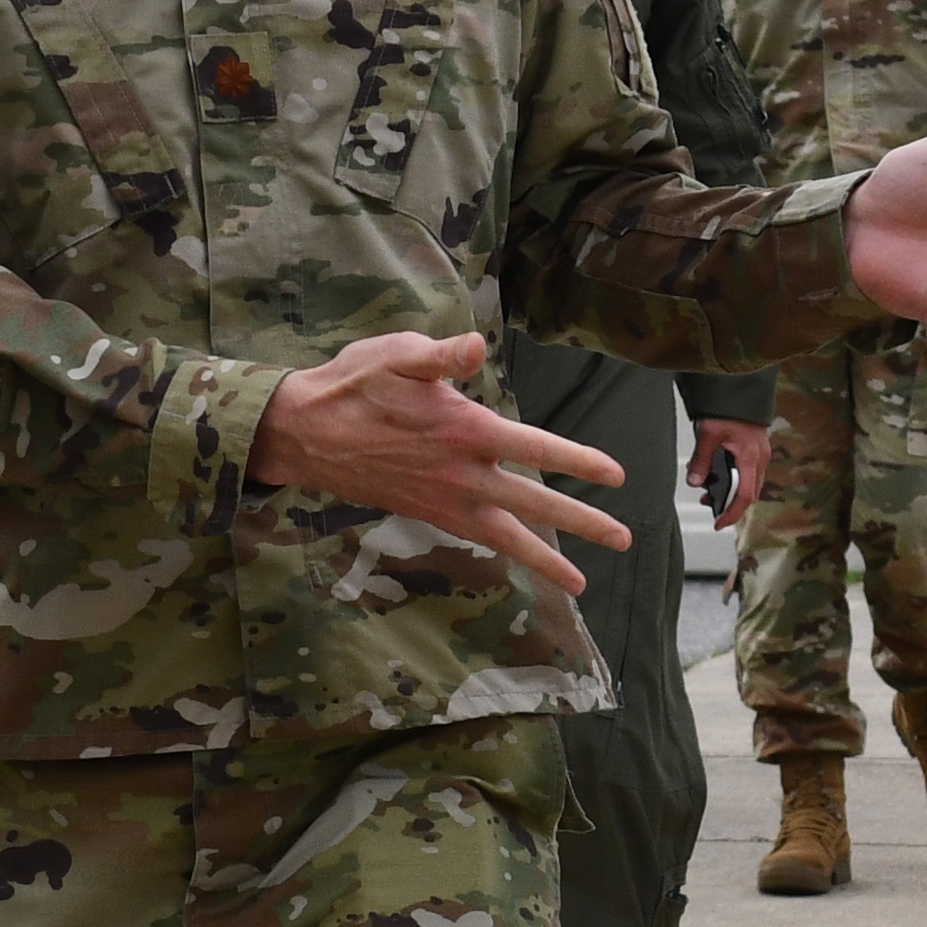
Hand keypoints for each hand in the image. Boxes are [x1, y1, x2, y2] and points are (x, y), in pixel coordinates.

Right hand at [254, 330, 632, 597]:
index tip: (616, 476)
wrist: (302, 433)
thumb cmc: (351, 385)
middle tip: (624, 540)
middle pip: (533, 505)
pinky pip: (477, 537)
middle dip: (581, 523)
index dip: (579, 462)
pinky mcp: (427, 512)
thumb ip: (440, 356)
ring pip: (505, 536)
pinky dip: (505, 552)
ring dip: (546, 558)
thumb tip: (475, 345)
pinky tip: (524, 558)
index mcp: (463, 431)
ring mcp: (443, 499)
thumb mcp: (394, 356)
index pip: (535, 449)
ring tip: (581, 581)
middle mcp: (460, 474)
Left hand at [688, 414, 771, 525]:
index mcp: (749, 457)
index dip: (731, 513)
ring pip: (750, 484)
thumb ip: (700, 460)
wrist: (739, 387)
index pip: (744, 495)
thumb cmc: (727, 408)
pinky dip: (735, 480)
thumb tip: (695, 482)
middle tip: (710, 507)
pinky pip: (749, 473)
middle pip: (750, 494)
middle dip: (730, 505)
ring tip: (708, 491)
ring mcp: (760, 454)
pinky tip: (718, 475)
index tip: (718, 523)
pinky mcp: (757, 450)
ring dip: (732, 492)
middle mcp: (759, 458)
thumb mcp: (708, 433)